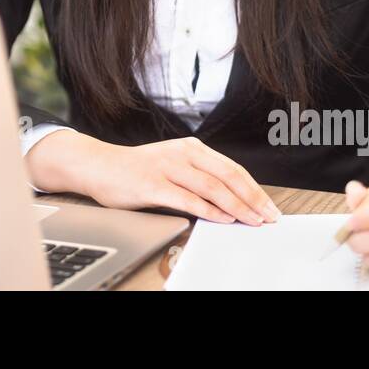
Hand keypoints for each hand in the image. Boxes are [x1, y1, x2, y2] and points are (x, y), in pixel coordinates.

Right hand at [25, 131, 280, 224]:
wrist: (99, 165)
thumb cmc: (136, 169)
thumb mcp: (173, 165)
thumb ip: (198, 176)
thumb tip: (231, 199)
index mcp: (191, 148)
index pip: (232, 169)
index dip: (254, 189)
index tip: (269, 207)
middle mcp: (182, 154)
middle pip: (227, 176)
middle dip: (252, 199)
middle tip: (268, 217)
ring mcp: (167, 167)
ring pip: (211, 187)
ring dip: (236, 206)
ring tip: (251, 220)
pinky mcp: (152, 184)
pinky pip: (186, 198)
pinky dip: (207, 210)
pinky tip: (221, 219)